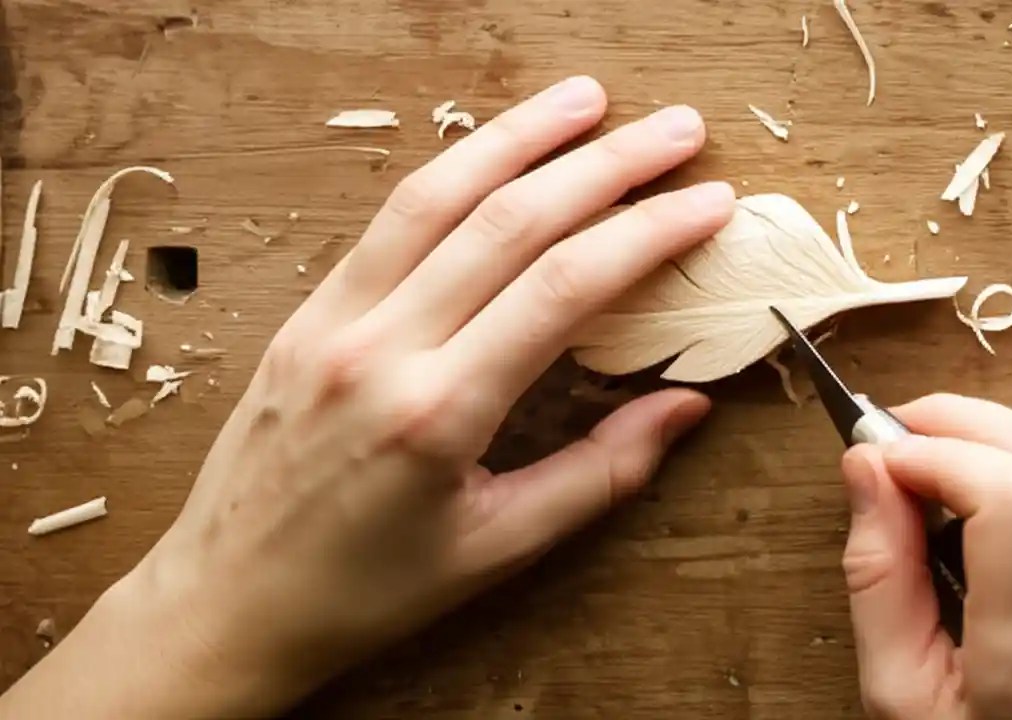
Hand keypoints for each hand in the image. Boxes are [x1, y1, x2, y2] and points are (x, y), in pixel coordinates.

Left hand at [0, 77, 734, 717]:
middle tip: (676, 131)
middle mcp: (380, 347)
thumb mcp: (496, 549)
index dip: (646, 234)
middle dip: (604, 165)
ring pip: (435, 196)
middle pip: (508, 221)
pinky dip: (450, 174)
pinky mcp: (307, 313)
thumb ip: (600, 473)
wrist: (227, 603)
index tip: (708, 203)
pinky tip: (495, 151)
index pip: (562, 288)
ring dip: (519, 137)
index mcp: (436, 414)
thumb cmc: (366, 592)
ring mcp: (332, 320)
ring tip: (585, 99)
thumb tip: (685, 407)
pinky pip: (387, 221)